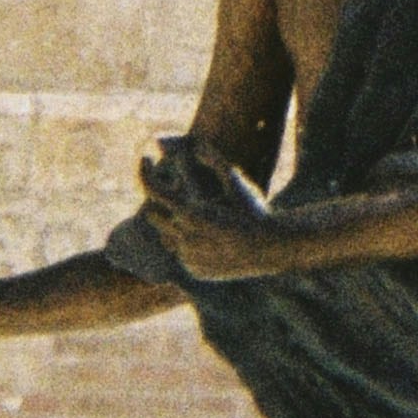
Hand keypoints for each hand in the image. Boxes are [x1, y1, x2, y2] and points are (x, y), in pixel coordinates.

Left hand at [137, 136, 271, 275]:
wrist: (271, 249)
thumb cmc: (254, 210)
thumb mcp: (236, 182)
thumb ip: (214, 160)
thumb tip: (196, 146)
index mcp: (191, 212)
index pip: (153, 189)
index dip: (145, 172)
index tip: (146, 158)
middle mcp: (185, 237)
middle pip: (153, 215)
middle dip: (159, 202)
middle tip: (168, 190)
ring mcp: (189, 257)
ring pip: (166, 237)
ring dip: (174, 224)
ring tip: (194, 215)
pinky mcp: (196, 271)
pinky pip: (182, 255)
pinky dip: (189, 244)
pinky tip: (208, 238)